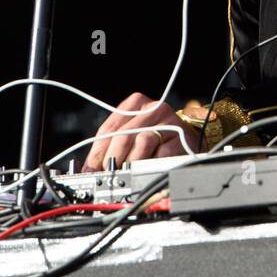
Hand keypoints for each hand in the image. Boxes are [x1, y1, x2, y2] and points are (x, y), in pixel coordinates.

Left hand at [80, 92, 200, 172]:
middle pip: (124, 134)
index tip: (92, 168)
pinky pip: (160, 153)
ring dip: (132, 162)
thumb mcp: (131, 133)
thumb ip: (110, 146)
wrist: (187, 137)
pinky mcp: (180, 137)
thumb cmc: (155, 136)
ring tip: (128, 172)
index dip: (98, 151)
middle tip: (109, 173)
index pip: (110, 127)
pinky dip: (151, 164)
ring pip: (142, 142)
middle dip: (113, 158)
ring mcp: (169, 121)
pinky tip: (147, 168)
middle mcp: (153, 108)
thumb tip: (90, 169)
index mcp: (136, 103)